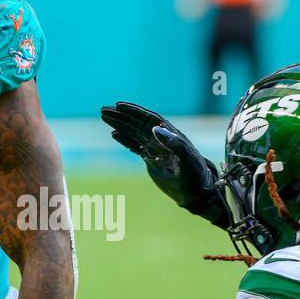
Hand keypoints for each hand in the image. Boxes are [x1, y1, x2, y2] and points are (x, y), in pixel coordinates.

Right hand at [100, 102, 230, 227]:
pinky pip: (135, 146)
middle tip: (104, 110)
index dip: (134, 111)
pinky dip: (125, 140)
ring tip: (105, 117)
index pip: (149, 119)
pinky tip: (114, 134)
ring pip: (134, 133)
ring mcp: (155, 148)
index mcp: (170, 134)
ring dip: (120, 125)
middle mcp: (161, 138)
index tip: (119, 105)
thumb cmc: (195, 174)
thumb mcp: (187, 158)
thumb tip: (154, 128)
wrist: (195, 193)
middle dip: (122, 116)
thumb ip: (173, 142)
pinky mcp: (151, 159)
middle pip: (138, 123)